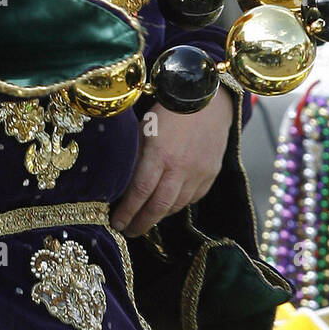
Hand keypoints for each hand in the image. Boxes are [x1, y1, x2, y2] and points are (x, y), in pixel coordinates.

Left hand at [111, 89, 233, 237]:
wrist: (206, 98)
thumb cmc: (169, 110)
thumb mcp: (144, 128)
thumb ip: (135, 156)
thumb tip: (119, 183)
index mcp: (160, 154)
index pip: (140, 192)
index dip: (127, 212)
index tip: (116, 223)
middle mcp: (181, 167)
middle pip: (159, 207)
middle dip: (141, 224)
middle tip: (129, 231)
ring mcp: (199, 172)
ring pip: (176, 206)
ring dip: (159, 215)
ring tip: (146, 219)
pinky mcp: (212, 173)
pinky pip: (193, 198)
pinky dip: (178, 204)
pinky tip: (168, 203)